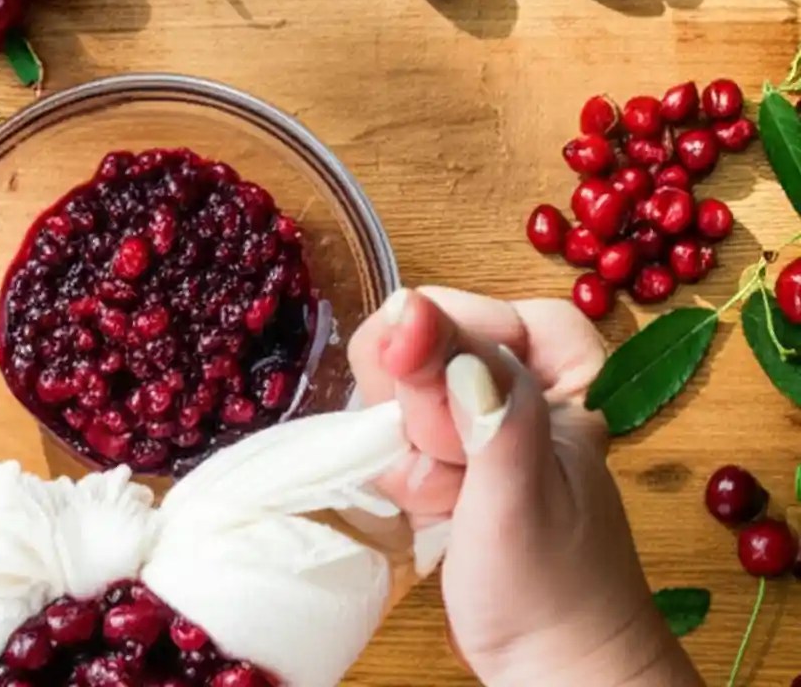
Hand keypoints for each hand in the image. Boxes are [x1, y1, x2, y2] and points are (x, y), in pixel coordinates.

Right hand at [348, 287, 701, 685]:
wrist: (552, 673)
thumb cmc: (549, 589)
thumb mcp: (515, 488)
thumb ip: (481, 402)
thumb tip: (423, 315)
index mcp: (565, 385)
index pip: (495, 315)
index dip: (450, 335)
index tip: (406, 357)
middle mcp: (523, 399)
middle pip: (442, 348)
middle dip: (421, 402)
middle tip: (434, 455)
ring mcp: (482, 436)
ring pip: (409, 395)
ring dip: (405, 444)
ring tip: (439, 499)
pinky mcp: (452, 473)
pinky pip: (399, 440)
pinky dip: (399, 473)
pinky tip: (423, 512)